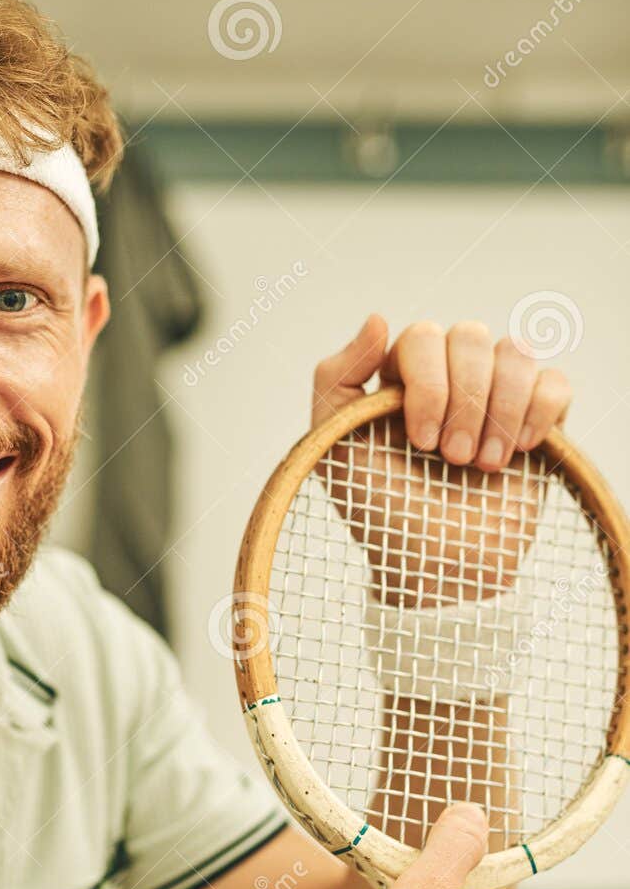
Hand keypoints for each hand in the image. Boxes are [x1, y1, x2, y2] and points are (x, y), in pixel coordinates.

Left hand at [311, 316, 572, 606]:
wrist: (437, 570)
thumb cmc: (380, 515)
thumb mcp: (334, 450)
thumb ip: (335, 378)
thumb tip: (379, 318)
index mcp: (402, 377)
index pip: (422, 337)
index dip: (428, 384)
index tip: (420, 443)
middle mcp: (450, 377)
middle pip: (470, 336)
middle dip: (465, 402)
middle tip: (452, 459)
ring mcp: (495, 396)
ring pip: (515, 352)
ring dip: (499, 413)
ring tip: (483, 467)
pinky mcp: (537, 420)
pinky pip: (554, 381)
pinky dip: (538, 413)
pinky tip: (520, 451)